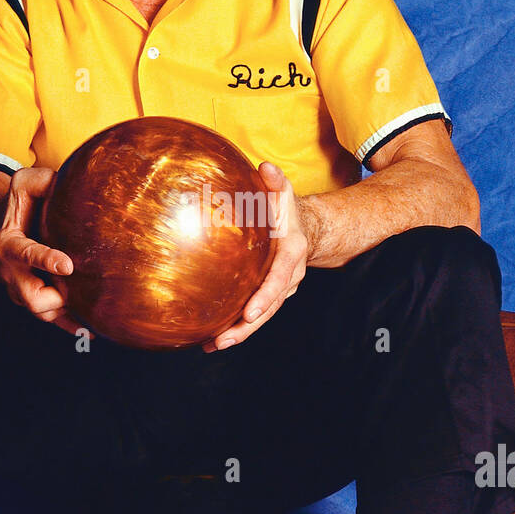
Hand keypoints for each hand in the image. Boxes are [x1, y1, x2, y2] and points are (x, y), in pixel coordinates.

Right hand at [0, 167, 91, 337]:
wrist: (5, 224)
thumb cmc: (21, 202)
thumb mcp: (25, 183)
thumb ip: (44, 181)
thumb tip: (71, 183)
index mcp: (7, 243)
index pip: (24, 253)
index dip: (45, 260)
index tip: (68, 265)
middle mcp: (9, 271)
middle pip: (31, 297)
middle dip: (57, 299)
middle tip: (82, 293)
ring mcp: (19, 288)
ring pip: (42, 311)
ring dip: (67, 314)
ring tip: (95, 316)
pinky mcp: (32, 298)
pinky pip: (50, 318)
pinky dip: (69, 325)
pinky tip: (93, 332)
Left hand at [201, 161, 313, 352]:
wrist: (304, 229)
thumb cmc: (286, 210)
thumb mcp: (284, 193)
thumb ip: (276, 181)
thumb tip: (266, 168)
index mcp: (291, 254)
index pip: (278, 280)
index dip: (265, 298)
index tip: (249, 313)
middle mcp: (288, 277)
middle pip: (268, 308)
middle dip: (246, 327)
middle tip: (223, 340)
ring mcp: (280, 290)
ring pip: (260, 317)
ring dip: (237, 334)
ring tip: (212, 346)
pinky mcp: (268, 296)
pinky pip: (253, 315)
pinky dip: (234, 328)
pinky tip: (210, 339)